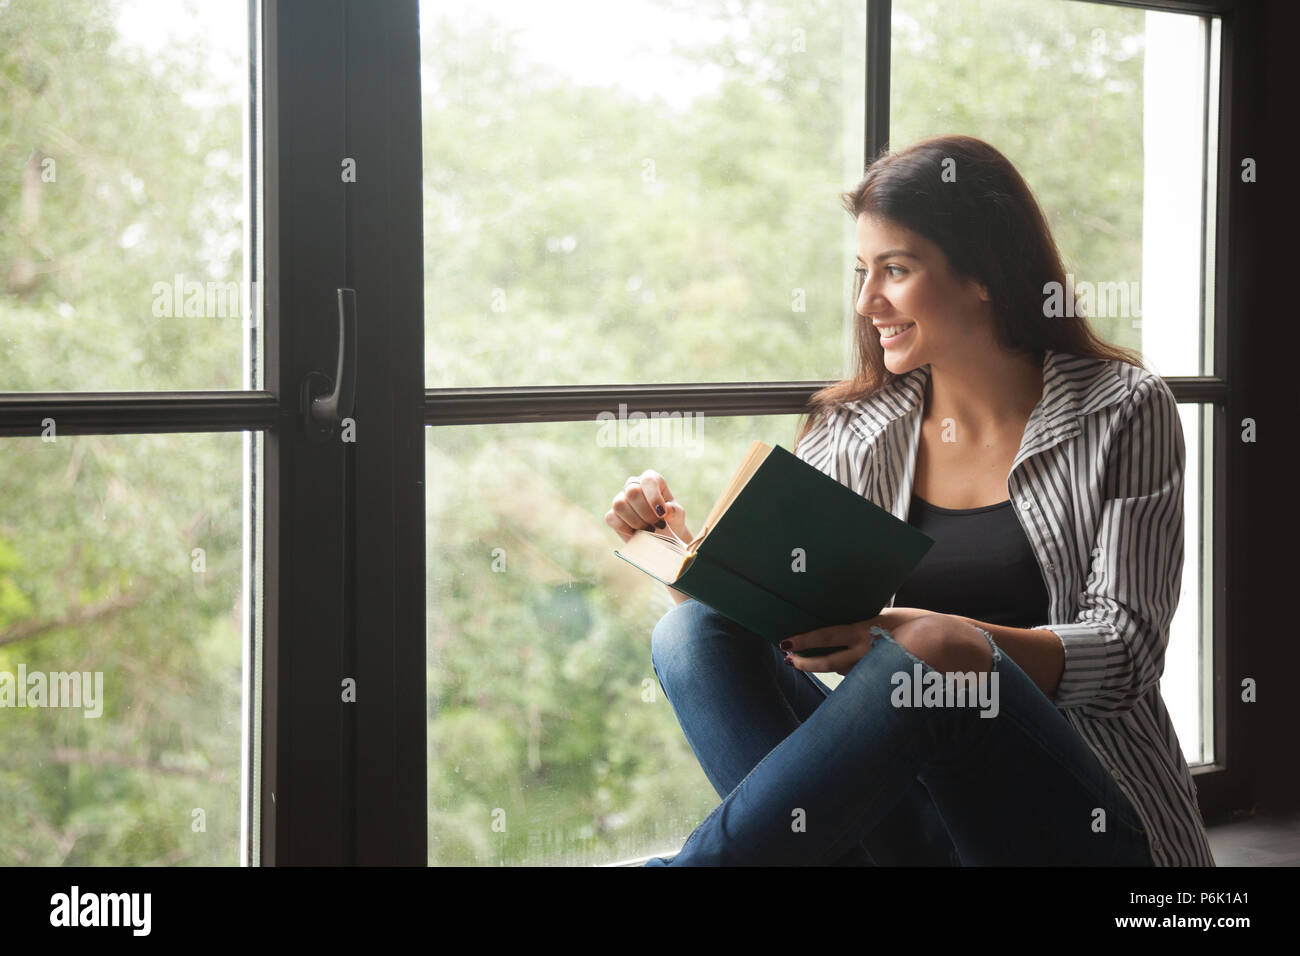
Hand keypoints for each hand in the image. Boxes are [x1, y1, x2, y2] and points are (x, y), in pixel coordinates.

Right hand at [605, 469, 692, 544]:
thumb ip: (675, 511)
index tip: (662, 514)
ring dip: (636, 521)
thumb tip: (668, 508)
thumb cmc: (671, 522)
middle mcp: (634, 485)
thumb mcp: (678, 517)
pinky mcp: (612, 515)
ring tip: (648, 531)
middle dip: (645, 513)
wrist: (663, 539)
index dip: (654, 497)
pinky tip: (637, 534)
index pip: (648, 480)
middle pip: (632, 492)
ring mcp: (621, 499)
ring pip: (619, 504)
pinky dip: (625, 528)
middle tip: (657, 525)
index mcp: (651, 480)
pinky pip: (611, 517)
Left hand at [782, 607, 934, 675]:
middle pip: (828, 661)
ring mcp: (877, 667)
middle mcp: (869, 651)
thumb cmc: (923, 625)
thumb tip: (845, 630)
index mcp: (867, 629)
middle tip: (788, 659)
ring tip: (803, 663)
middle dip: (805, 662)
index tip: (786, 643)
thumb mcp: (891, 617)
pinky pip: (861, 678)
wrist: (952, 644)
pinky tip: (841, 669)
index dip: (804, 640)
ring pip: (843, 670)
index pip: (827, 636)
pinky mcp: (886, 676)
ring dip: (823, 666)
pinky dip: (848, 673)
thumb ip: (868, 624)